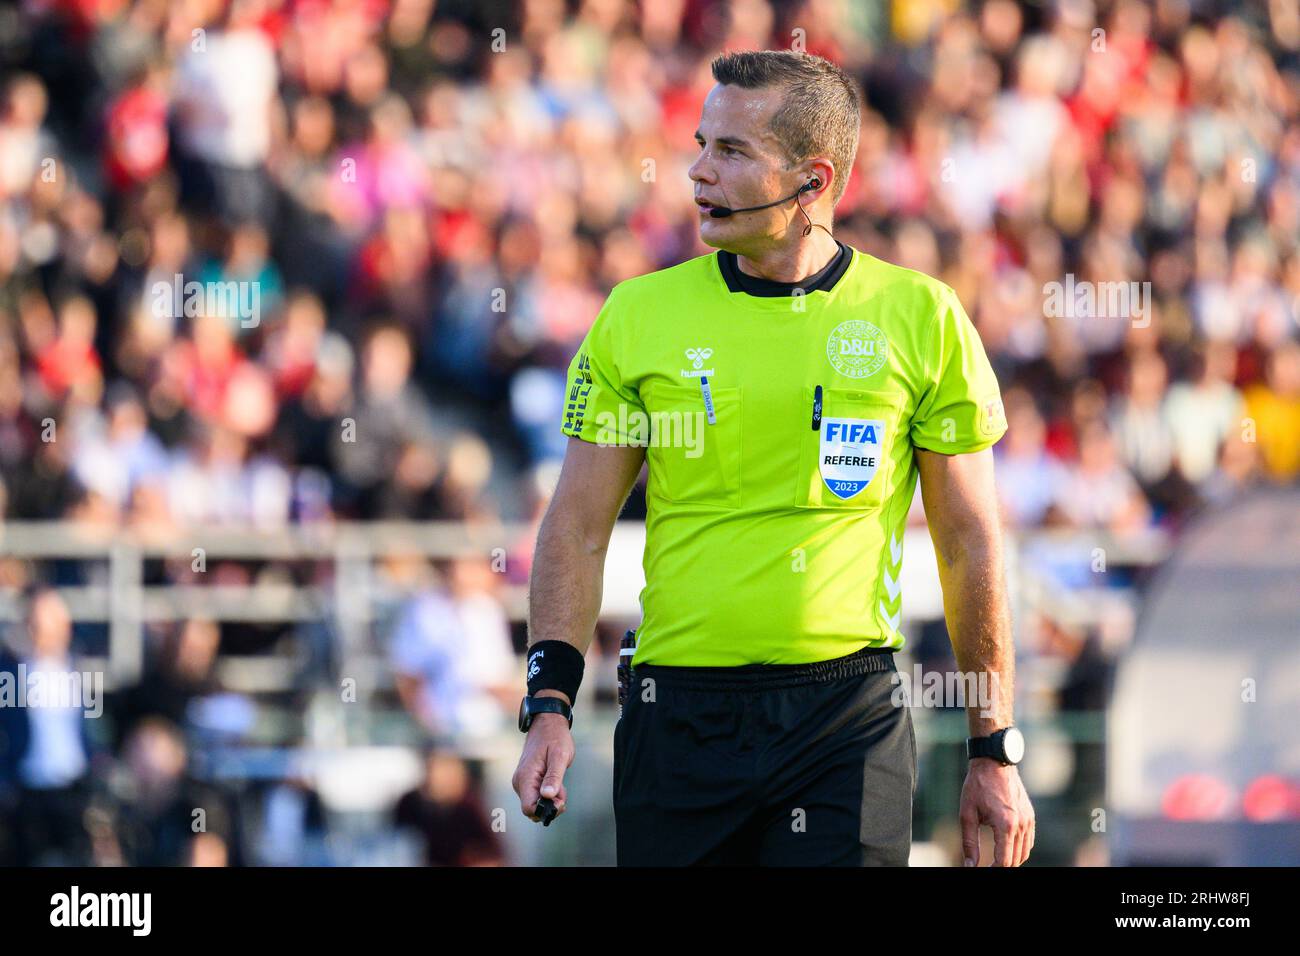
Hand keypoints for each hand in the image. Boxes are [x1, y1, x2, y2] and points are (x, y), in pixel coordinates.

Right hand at [512, 707, 574, 824]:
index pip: (529, 808)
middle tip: (562, 790)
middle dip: (550, 806)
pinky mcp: (527, 781)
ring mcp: (522, 782)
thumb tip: (547, 796)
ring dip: (551, 799)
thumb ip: (554, 777)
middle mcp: (520, 782)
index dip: (545, 811)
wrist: (547, 723)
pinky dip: (548, 794)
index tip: (560, 801)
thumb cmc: (555, 737)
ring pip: (536, 804)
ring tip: (560, 781)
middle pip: (532, 809)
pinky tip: (556, 781)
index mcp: (526, 777)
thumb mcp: (559, 756)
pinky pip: (536, 796)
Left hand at [959, 758, 1034, 865]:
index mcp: (1005, 824)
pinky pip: (1029, 841)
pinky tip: (1006, 847)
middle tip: (987, 866)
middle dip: (1002, 866)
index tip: (982, 869)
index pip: (1004, 861)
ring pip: (1024, 852)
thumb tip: (969, 865)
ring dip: (1011, 859)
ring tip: (995, 860)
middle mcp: (1021, 824)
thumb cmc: (978, 786)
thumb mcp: (967, 814)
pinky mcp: (1030, 816)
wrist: (994, 762)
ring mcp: (1028, 820)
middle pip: (1015, 860)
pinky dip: (1019, 849)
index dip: (993, 869)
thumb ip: (969, 842)